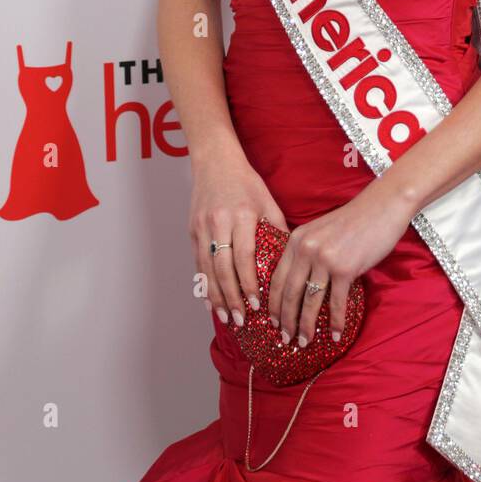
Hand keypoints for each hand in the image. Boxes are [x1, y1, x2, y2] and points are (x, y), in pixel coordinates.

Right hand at [189, 156, 288, 329]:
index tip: (256, 304)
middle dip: (231, 297)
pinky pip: (197, 262)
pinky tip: (209, 300)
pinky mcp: (192, 230)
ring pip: (206, 268)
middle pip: (223, 267)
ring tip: (224, 317)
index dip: (249, 282)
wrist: (214, 162)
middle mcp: (219, 222)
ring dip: (215, 296)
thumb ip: (276, 231)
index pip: (244, 256)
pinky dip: (203, 283)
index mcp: (242, 215)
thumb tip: (288, 262)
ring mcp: (202, 227)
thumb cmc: (247, 183)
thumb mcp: (268, 202)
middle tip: (240, 320)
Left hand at [267, 180, 413, 347]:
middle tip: (284, 339)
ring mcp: (325, 259)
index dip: (273, 304)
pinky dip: (335, 322)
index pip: (277, 278)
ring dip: (306, 326)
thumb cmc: (352, 221)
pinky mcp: (345, 269)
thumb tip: (299, 283)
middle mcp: (306, 249)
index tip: (272, 321)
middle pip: (290, 293)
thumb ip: (305, 251)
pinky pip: (336, 303)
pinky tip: (334, 336)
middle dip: (286, 320)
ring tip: (304, 343)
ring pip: (310, 302)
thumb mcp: (319, 231)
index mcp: (296, 240)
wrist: (381, 207)